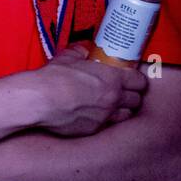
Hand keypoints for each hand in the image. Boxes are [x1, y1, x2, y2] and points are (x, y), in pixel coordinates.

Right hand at [28, 45, 147, 136]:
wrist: (40, 100)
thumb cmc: (54, 78)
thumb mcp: (67, 58)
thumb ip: (79, 53)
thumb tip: (82, 50)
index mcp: (112, 78)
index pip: (140, 81)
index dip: (136, 80)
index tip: (130, 78)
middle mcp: (114, 99)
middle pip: (137, 100)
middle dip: (131, 96)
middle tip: (120, 92)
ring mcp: (106, 116)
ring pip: (127, 115)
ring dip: (121, 110)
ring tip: (110, 106)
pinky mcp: (95, 129)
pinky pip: (107, 125)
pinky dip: (104, 120)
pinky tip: (92, 115)